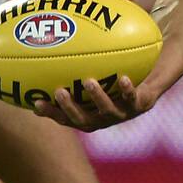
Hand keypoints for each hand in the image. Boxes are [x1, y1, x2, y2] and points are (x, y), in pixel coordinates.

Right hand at [33, 74, 156, 131]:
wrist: (147, 86)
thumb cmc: (111, 84)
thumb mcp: (90, 81)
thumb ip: (69, 77)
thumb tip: (37, 63)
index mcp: (88, 117)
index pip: (65, 119)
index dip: (51, 113)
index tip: (36, 103)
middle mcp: (103, 119)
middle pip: (84, 120)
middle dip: (71, 108)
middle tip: (59, 92)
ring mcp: (121, 114)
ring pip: (108, 110)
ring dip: (98, 97)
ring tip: (88, 81)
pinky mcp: (139, 105)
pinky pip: (133, 97)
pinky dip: (128, 89)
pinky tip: (123, 78)